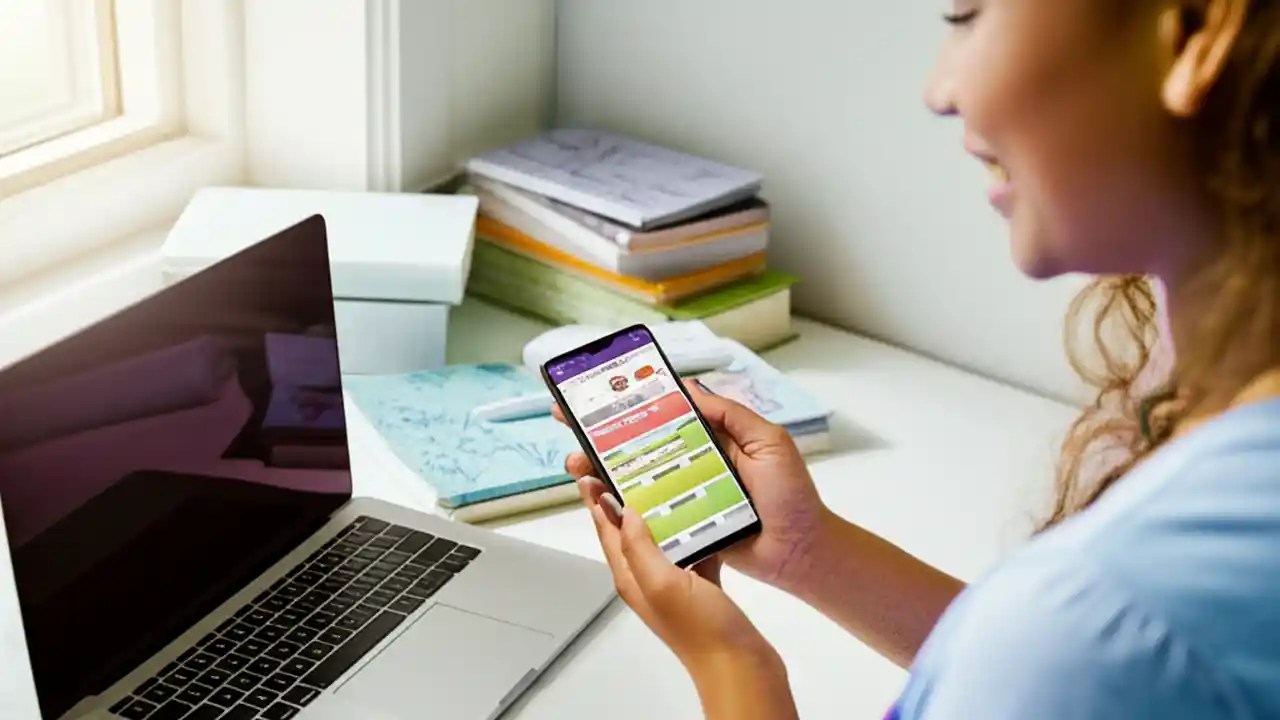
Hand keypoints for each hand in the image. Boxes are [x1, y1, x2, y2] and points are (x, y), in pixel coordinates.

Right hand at [554, 380, 830, 588]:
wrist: (801, 553)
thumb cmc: (792, 497)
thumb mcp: (768, 442)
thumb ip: (731, 416)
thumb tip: (690, 390)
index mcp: (711, 438)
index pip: (665, 413)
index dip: (633, 401)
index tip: (600, 390)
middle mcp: (693, 464)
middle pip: (640, 444)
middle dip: (602, 434)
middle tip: (569, 424)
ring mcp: (685, 496)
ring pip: (635, 478)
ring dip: (601, 469)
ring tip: (577, 464)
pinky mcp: (682, 526)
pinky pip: (647, 514)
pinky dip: (620, 506)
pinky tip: (598, 498)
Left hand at [575, 476, 777, 671]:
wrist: (740, 665)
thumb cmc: (701, 630)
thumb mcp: (662, 583)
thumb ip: (639, 547)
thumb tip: (622, 511)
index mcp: (631, 576)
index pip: (605, 529)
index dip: (596, 500)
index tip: (590, 470)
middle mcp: (647, 577)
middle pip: (628, 529)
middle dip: (623, 498)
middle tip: (626, 465)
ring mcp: (674, 580)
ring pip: (660, 535)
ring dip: (659, 507)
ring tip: (666, 476)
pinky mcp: (699, 582)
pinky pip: (691, 546)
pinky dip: (693, 525)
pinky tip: (706, 508)